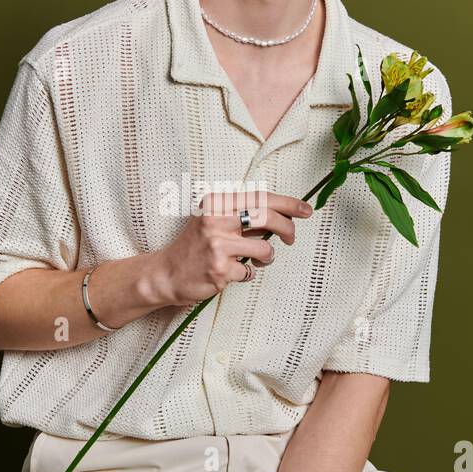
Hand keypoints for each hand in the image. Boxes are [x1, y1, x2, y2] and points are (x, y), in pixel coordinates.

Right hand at [155, 189, 312, 309]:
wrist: (166, 273)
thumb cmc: (195, 246)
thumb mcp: (213, 220)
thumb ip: (242, 215)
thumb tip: (282, 215)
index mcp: (216, 203)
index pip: (260, 197)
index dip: (288, 204)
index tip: (306, 210)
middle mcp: (215, 220)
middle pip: (267, 217)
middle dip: (287, 228)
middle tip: (291, 238)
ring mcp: (216, 246)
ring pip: (265, 249)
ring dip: (266, 258)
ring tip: (253, 260)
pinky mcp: (219, 270)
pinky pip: (249, 272)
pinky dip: (246, 274)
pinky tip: (230, 272)